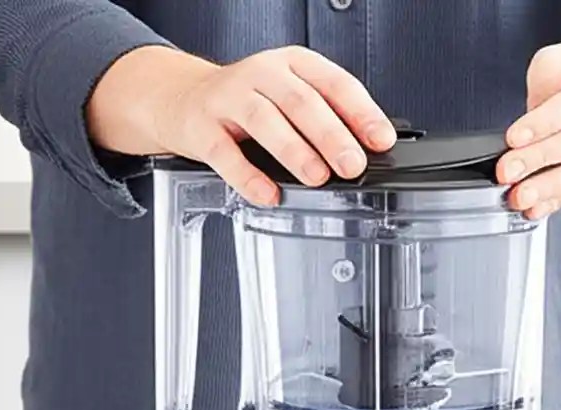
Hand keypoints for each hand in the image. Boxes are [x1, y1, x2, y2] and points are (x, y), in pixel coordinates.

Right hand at [87, 45, 396, 205]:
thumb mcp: (287, 97)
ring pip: (265, 120)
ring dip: (294, 150)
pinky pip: (225, 153)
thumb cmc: (245, 102)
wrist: (179, 98)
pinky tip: (268, 194)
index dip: (361, 112)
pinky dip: (249, 177)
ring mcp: (228, 97)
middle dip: (331, 135)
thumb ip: (323, 118)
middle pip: (301, 101)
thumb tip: (363, 152)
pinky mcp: (200, 126)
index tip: (380, 140)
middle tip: (352, 164)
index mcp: (292, 64)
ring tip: (317, 177)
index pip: (334, 82)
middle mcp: (261, 73)